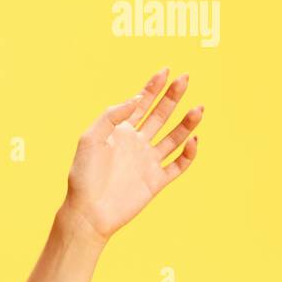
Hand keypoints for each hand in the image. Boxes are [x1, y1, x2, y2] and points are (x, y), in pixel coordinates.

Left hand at [62, 67, 203, 241]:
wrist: (88, 211)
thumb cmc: (83, 175)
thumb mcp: (90, 138)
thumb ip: (111, 116)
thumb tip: (136, 99)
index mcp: (120, 131)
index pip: (141, 104)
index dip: (153, 87)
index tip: (166, 70)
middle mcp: (137, 143)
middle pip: (161, 115)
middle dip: (173, 96)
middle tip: (186, 78)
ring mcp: (148, 162)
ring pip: (174, 137)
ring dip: (187, 122)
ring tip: (198, 108)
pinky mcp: (157, 181)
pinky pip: (178, 165)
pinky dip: (188, 153)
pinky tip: (192, 140)